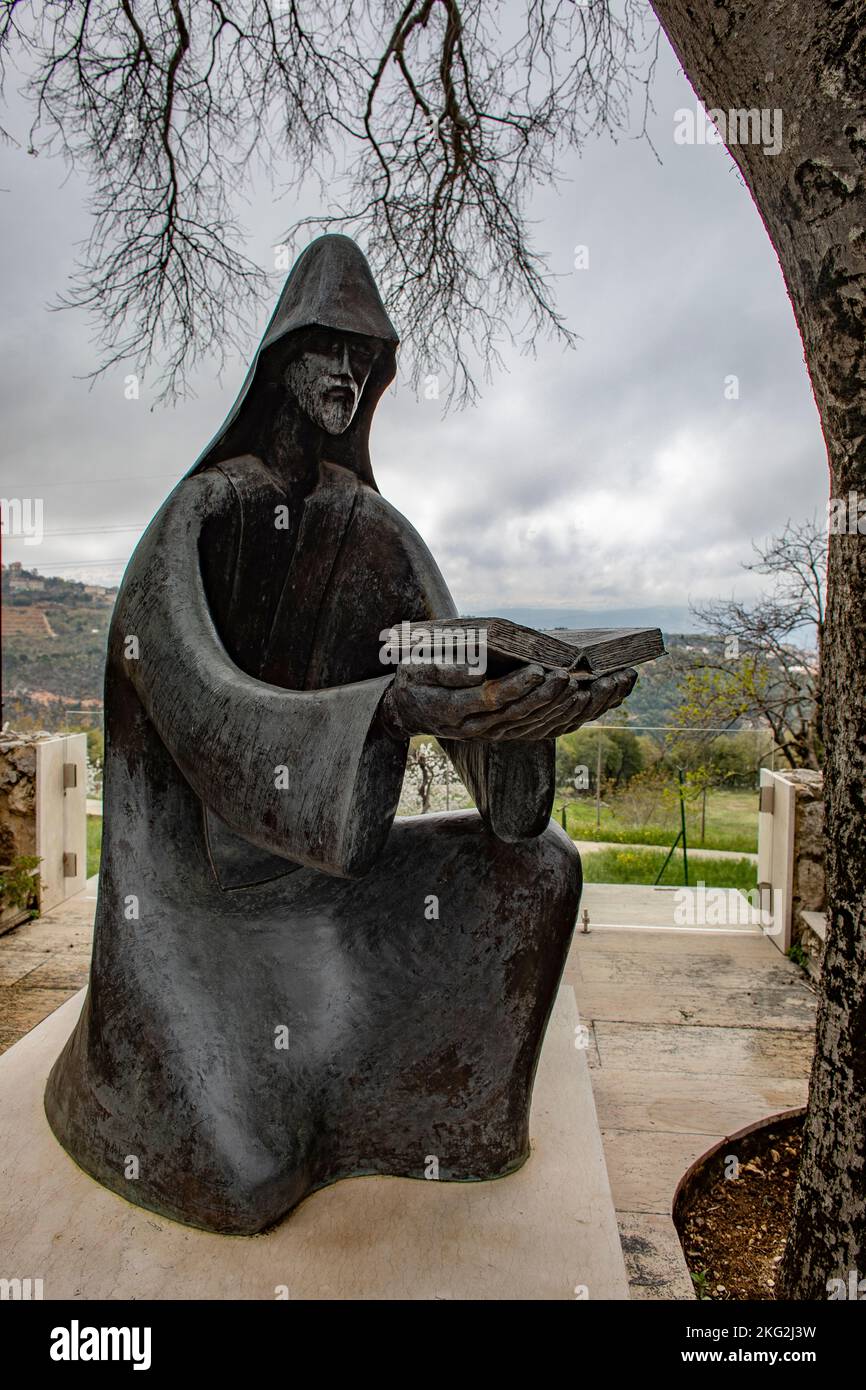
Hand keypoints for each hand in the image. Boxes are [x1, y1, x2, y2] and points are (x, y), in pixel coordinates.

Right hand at [380, 661, 636, 741]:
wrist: (409, 709)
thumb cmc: (415, 678)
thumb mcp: (417, 666)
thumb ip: (445, 666)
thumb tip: (478, 666)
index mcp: (457, 709)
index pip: (493, 699)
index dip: (519, 687)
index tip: (541, 670)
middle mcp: (481, 727)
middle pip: (524, 716)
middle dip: (554, 696)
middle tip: (578, 675)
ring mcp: (499, 733)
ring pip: (543, 726)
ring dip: (578, 707)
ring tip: (607, 684)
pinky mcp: (512, 732)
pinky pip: (549, 729)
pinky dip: (579, 715)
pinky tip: (604, 696)